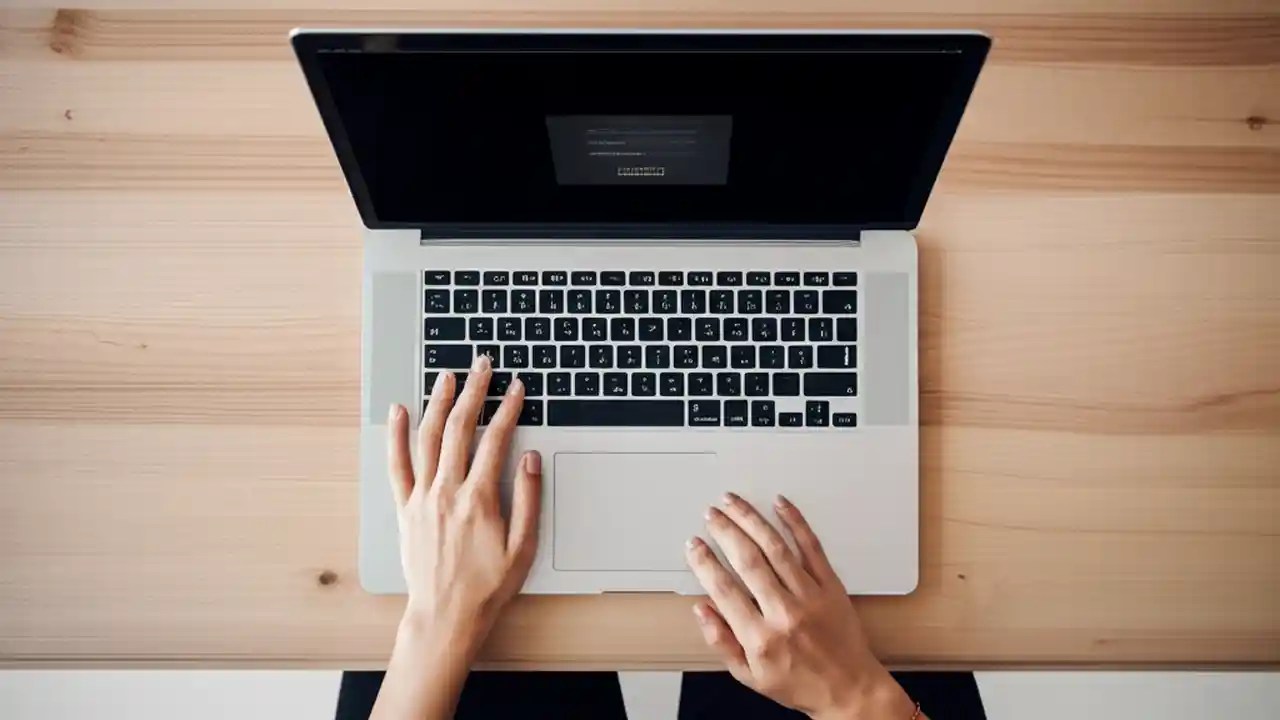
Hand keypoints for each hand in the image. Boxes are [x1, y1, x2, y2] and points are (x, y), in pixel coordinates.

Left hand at [386, 353, 540, 653]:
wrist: (445, 616)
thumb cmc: (486, 587)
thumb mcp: (523, 547)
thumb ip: (527, 499)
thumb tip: (528, 458)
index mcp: (479, 499)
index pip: (496, 440)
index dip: (508, 409)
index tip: (516, 388)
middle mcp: (447, 492)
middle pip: (459, 428)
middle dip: (473, 392)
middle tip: (482, 366)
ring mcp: (422, 498)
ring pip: (427, 438)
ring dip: (437, 403)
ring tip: (446, 377)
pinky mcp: (405, 509)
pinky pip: (396, 465)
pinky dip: (397, 435)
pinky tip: (399, 412)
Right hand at [686, 494, 917, 719]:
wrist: (849, 689)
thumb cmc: (801, 683)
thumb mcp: (749, 676)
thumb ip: (722, 641)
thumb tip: (702, 610)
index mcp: (760, 638)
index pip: (724, 589)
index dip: (705, 563)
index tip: (694, 545)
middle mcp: (784, 613)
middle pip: (748, 560)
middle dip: (725, 531)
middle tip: (711, 515)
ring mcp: (810, 596)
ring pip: (775, 548)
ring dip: (751, 519)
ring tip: (734, 502)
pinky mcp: (830, 586)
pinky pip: (812, 547)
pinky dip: (795, 522)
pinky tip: (781, 505)